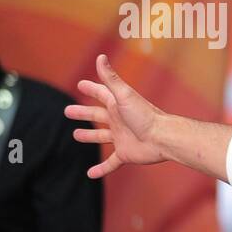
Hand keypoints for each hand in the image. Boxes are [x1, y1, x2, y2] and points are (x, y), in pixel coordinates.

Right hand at [63, 54, 167, 177]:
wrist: (163, 138)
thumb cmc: (145, 115)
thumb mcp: (124, 95)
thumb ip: (110, 78)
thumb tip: (101, 57)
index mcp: (117, 105)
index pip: (101, 94)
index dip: (91, 88)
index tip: (80, 84)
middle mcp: (118, 120)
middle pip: (96, 115)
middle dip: (83, 113)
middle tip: (67, 111)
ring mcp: (121, 137)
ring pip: (101, 137)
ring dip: (90, 136)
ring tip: (76, 135)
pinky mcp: (125, 154)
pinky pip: (110, 162)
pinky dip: (101, 168)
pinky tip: (90, 174)